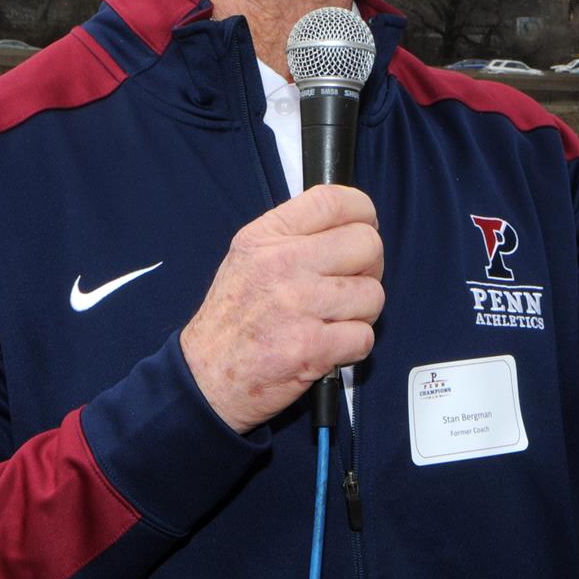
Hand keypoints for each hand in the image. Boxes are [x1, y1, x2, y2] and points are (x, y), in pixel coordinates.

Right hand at [181, 186, 384, 433]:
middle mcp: (281, 264)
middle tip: (349, 286)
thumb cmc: (231, 320)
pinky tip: (329, 346)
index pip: (332, 201)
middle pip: (366, 245)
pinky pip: (365, 337)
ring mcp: (297, 305)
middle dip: (368, 269)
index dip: (362, 212)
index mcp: (266, 237)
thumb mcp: (247, 257)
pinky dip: (353, 347)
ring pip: (373, 294)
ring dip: (362, 313)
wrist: (205, 377)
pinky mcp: (310, 347)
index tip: (364, 227)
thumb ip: (292, 235)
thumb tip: (350, 223)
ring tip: (333, 321)